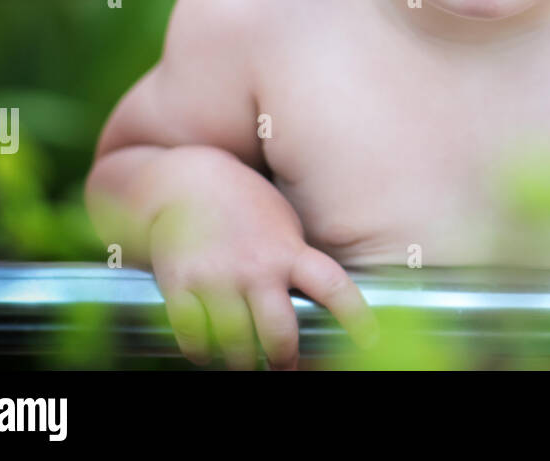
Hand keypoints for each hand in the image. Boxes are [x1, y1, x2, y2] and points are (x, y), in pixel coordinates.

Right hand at [148, 169, 377, 370]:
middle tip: (284, 367)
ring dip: (243, 361)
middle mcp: (256, 267)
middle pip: (279, 333)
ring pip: (236, 344)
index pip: (333, 287)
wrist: (186, 181)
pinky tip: (207, 353)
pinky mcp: (181, 284)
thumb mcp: (282, 224)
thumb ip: (295, 260)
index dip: (355, 317)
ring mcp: (217, 278)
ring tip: (246, 362)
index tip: (368, 340)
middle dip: (284, 360)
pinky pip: (195, 335)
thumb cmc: (243, 204)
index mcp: (288, 251)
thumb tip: (314, 302)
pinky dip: (202, 352)